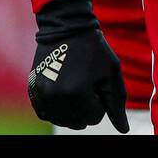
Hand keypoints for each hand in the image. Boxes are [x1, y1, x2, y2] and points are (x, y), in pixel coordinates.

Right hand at [28, 0, 128, 131]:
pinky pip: (46, 114)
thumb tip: (123, 130)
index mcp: (78, 93)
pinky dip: (56, 109)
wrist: (66, 27)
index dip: (100, 100)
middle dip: (87, 107)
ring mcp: (42, 95)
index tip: (97, 81)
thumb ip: (117, 103)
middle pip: (78, 122)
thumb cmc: (93, 50)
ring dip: (72, 109)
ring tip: (75, 84)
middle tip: (86, 82)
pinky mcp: (34, 90)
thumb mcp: (111, 72)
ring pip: (62, 120)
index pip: (95, 117)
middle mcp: (57, 98)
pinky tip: (62, 92)